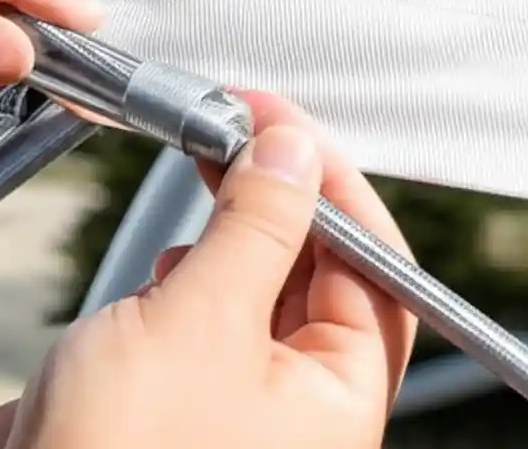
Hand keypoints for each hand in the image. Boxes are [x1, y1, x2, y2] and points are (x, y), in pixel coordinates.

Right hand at [0, 92, 415, 448]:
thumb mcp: (202, 319)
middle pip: (314, 268)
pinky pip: (197, 316)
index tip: (281, 121)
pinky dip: (181, 280)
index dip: (330, 182)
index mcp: (336, 398)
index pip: (370, 264)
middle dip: (273, 196)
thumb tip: (292, 152)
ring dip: (224, 235)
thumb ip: (256, 226)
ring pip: (250, 286)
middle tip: (231, 127)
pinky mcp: (174, 394)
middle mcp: (296, 405)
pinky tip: (157, 278)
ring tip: (190, 213)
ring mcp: (233, 400)